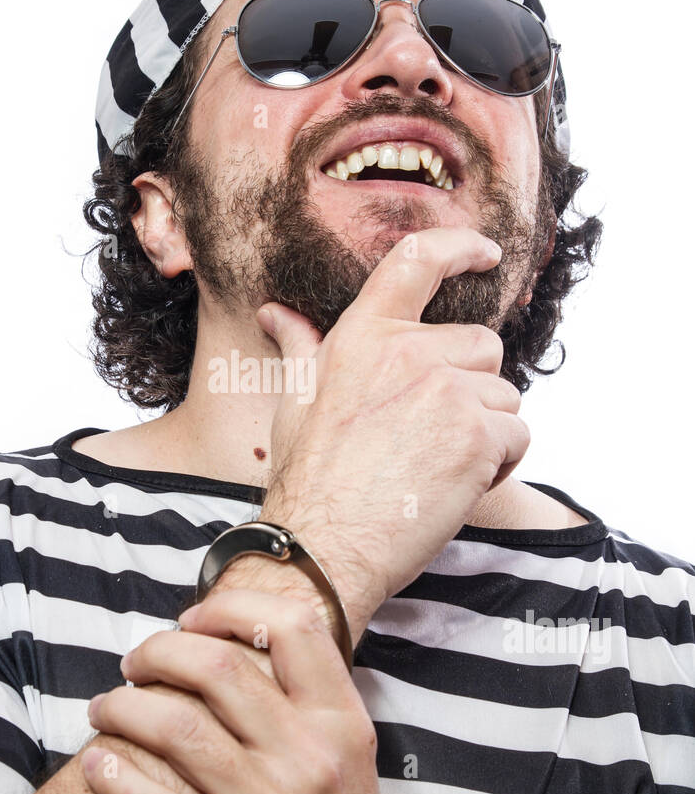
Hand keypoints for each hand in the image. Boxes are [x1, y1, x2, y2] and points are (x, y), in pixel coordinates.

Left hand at [83, 588, 459, 793]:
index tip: (191, 618)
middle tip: (133, 663)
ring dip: (123, 709)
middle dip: (157, 652)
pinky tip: (95, 767)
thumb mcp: (349, 764)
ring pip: (176, 728)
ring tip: (104, 710)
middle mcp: (311, 760)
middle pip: (217, 668)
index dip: (231, 608)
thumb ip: (307, 705)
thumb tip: (239, 644)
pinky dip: (115, 779)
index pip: (293, 628)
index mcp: (342, 726)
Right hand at [256, 225, 529, 631]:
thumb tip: (276, 315)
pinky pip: (518, 436)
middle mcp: (406, 352)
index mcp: (361, 336)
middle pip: (483, 345)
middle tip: (430, 435)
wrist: (321, 547)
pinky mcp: (477, 434)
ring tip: (437, 466)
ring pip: (505, 396)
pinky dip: (500, 464)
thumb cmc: (306, 481)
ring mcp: (446, 391)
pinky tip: (456, 486)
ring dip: (487, 432)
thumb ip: (300, 349)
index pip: (415, 261)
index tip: (485, 253)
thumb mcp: (295, 401)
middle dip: (473, 387)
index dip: (458, 247)